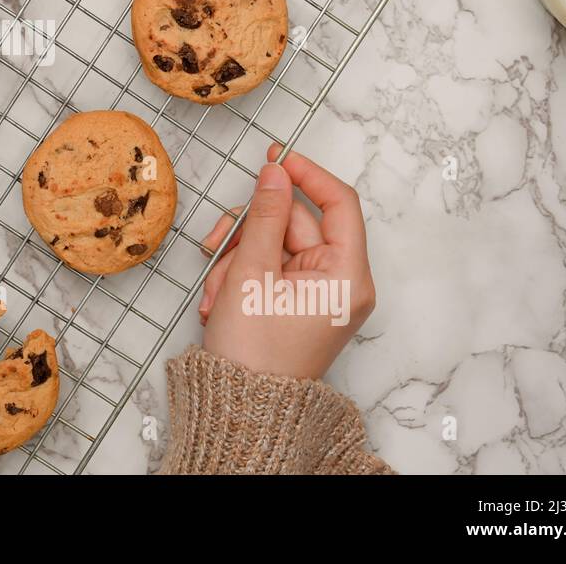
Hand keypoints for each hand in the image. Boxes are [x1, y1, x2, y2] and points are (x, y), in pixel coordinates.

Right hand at [197, 144, 375, 379]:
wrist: (240, 409)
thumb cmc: (254, 354)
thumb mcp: (252, 272)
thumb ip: (265, 215)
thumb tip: (275, 173)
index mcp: (348, 276)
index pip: (339, 203)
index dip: (306, 174)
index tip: (275, 157)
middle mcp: (341, 283)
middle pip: (295, 223)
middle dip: (250, 231)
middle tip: (218, 245)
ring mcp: (318, 294)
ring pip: (274, 243)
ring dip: (238, 256)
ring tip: (217, 289)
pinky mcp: (296, 302)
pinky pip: (268, 267)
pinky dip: (241, 274)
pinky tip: (221, 297)